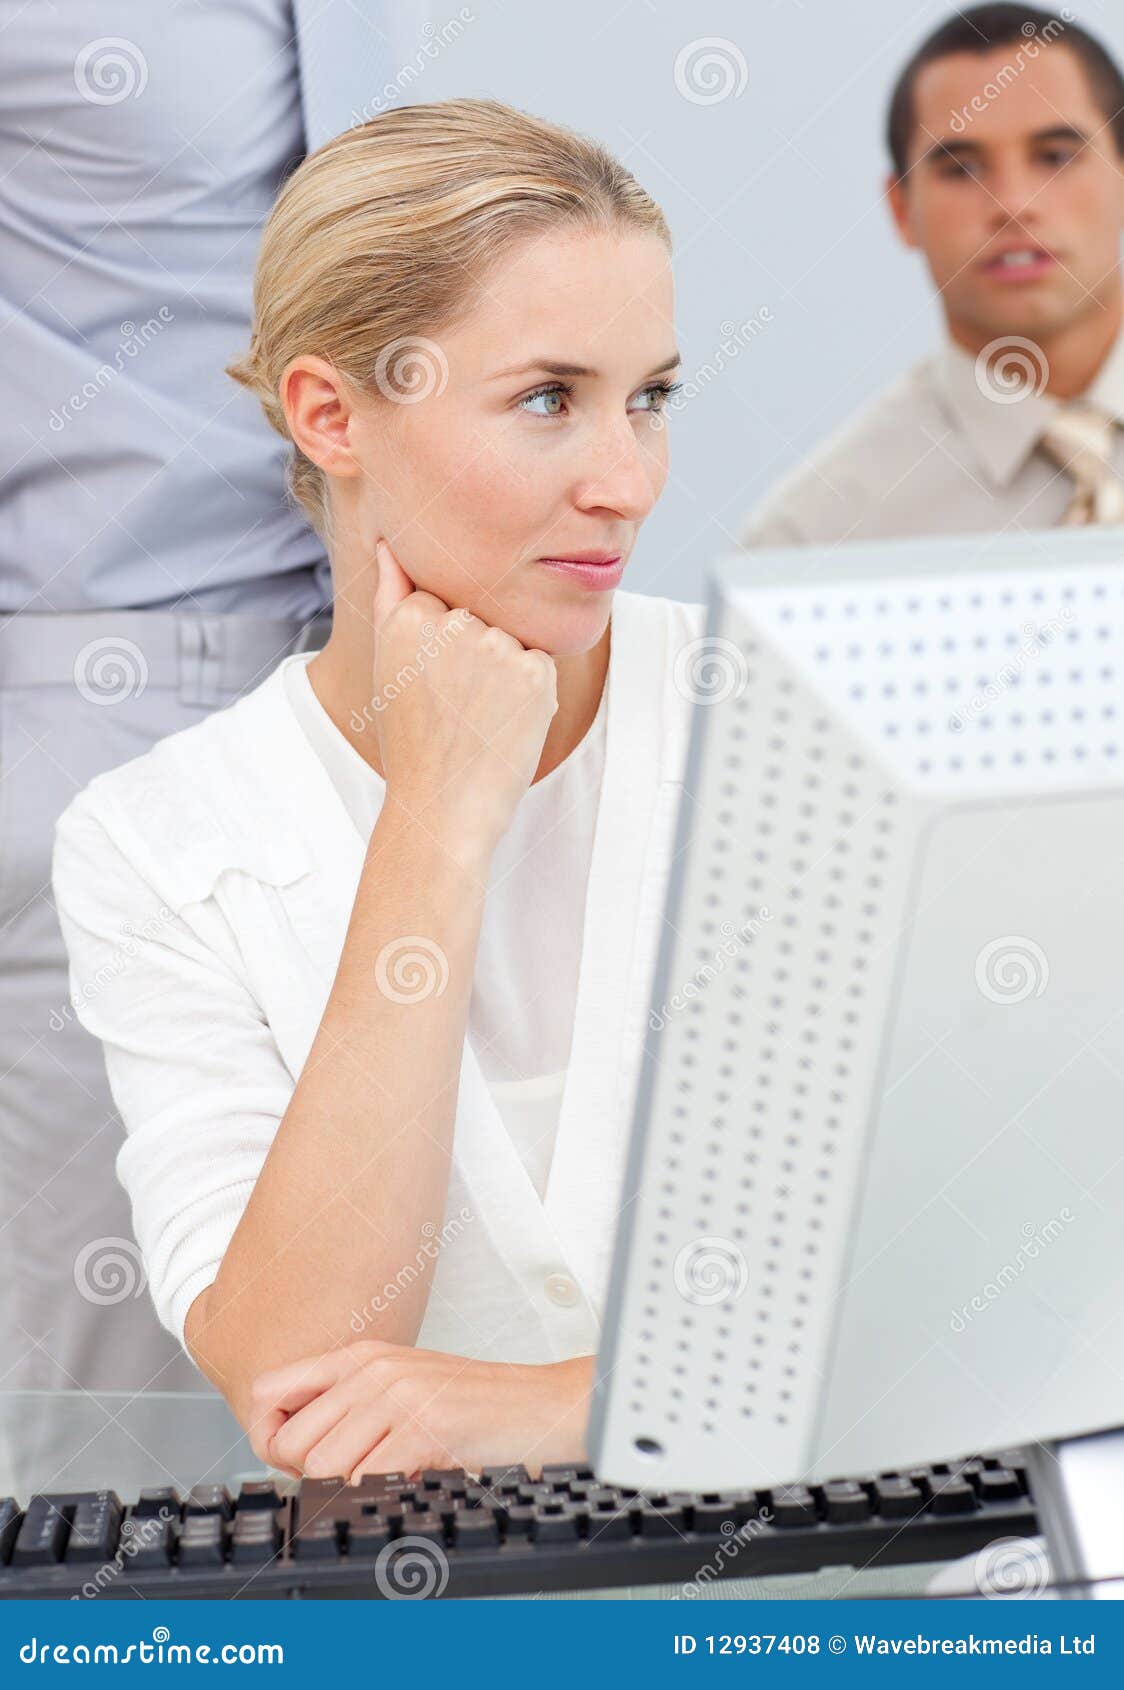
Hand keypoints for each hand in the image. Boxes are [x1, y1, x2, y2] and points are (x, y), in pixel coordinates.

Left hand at [247, 1339, 593, 1482]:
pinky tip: (406, 1479)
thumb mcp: (401, 1383)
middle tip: (349, 1476)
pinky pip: (362, 1479)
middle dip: (308, 1474)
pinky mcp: (422, 1429)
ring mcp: (396, 1396)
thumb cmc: (474, 1402)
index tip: (298, 1457)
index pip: (268, 1391)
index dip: (273, 1436)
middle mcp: (371, 1369)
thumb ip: (349, 1401)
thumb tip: (294, 1446)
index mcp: (361, 1355)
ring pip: (319, 1466)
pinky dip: (376, 1494)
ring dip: (347, 1486)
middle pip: (289, 1442)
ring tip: (384, 1476)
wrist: (539, 1404)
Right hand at [368, 538, 558, 858]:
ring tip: (477, 718)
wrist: (441, 807)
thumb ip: (392, 596)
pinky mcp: (535, 670)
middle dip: (479, 654)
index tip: (433, 687)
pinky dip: (532, 693)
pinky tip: (504, 724)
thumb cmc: (413, 742)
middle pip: (484, 616)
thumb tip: (388, 544)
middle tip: (456, 708)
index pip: (448, 600)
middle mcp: (452, 622)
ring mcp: (496, 645)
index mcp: (410, 615)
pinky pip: (541, 663)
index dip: (447, 647)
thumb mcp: (389, 664)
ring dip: (506, 672)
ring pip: (514, 638)